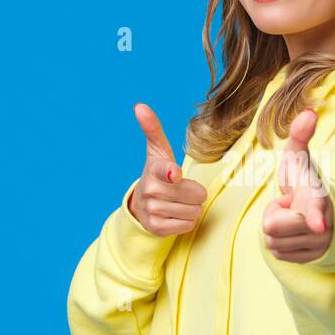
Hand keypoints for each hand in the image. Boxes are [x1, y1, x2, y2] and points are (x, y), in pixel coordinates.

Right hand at [128, 103, 207, 236]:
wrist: (141, 205)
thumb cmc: (158, 174)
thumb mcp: (157, 151)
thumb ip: (152, 128)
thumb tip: (139, 105)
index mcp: (154, 170)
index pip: (165, 171)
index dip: (172, 173)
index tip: (175, 173)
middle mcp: (150, 190)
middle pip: (195, 195)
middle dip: (195, 193)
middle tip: (183, 190)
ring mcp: (152, 211)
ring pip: (194, 211)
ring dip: (192, 208)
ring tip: (179, 203)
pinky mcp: (157, 228)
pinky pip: (188, 225)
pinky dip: (187, 221)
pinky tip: (175, 215)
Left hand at [262, 108, 334, 262]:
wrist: (317, 211)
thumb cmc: (302, 180)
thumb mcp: (298, 158)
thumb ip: (300, 135)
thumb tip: (309, 113)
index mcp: (319, 197)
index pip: (315, 208)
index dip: (315, 216)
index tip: (318, 225)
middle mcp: (324, 224)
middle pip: (272, 227)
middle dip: (272, 215)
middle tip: (288, 206)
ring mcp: (319, 244)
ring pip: (273, 243)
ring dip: (276, 231)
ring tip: (292, 218)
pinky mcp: (311, 259)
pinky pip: (278, 255)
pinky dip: (280, 245)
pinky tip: (292, 234)